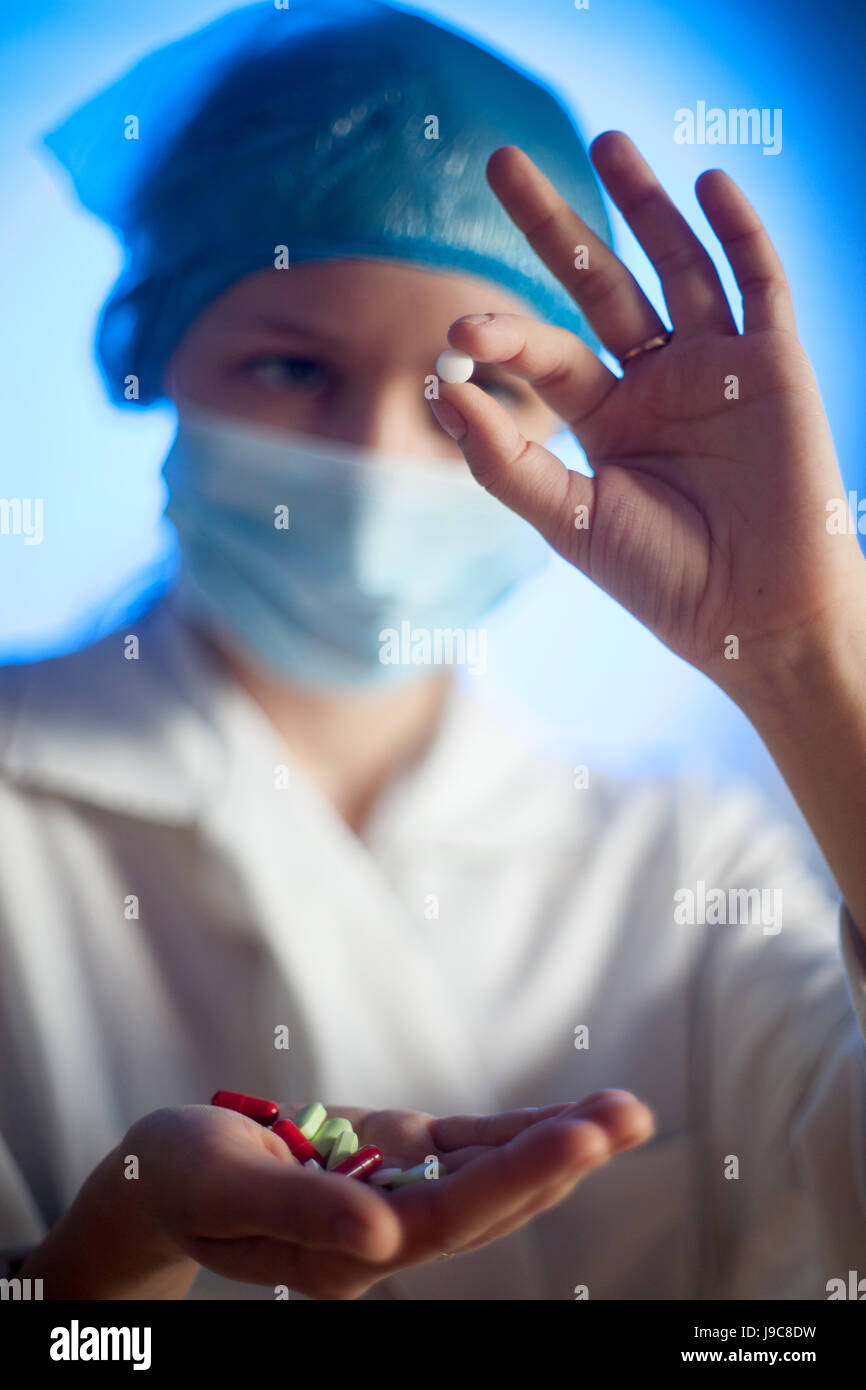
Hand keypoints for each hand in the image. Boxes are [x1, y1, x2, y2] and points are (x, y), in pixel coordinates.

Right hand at [125, 1090, 653, 1299]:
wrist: (168, 1172)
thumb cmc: (183, 1179)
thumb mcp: (224, 1190)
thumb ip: (303, 1215)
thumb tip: (386, 1244)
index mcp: (347, 1254)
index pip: (448, 1219)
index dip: (517, 1177)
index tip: (579, 1140)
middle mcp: (389, 1231)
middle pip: (492, 1200)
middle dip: (564, 1159)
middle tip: (631, 1118)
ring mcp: (401, 1190)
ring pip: (496, 1172)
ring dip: (563, 1145)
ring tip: (631, 1113)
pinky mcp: (402, 1155)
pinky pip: (473, 1144)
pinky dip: (524, 1130)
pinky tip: (576, 1117)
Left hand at [430, 135, 865, 701]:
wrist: (756, 617)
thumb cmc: (663, 581)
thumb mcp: (571, 522)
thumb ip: (505, 461)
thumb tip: (438, 387)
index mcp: (607, 418)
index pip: (550, 352)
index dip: (506, 333)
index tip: (457, 327)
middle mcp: (658, 381)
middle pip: (602, 285)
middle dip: (555, 226)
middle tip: (500, 161)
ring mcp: (717, 367)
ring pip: (677, 266)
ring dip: (645, 204)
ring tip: (605, 140)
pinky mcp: (775, 364)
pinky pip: (760, 284)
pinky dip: (738, 234)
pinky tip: (708, 183)